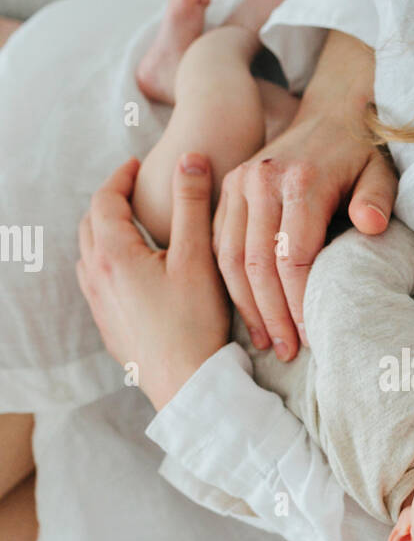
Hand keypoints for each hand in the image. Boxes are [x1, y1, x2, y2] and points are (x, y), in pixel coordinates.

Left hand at [77, 154, 230, 411]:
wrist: (185, 382)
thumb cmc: (194, 322)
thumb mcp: (198, 257)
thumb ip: (192, 204)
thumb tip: (189, 158)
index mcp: (114, 253)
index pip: (105, 199)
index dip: (121, 177)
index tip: (138, 166)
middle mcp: (96, 275)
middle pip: (90, 223)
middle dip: (109, 201)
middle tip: (134, 192)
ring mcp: (97, 303)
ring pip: (88, 254)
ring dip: (104, 233)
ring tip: (132, 228)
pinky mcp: (106, 324)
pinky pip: (95, 281)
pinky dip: (106, 262)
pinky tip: (132, 270)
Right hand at [212, 30, 396, 360]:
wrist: (333, 113)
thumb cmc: (361, 153)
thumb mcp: (381, 172)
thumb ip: (377, 199)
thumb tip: (372, 226)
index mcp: (300, 180)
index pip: (292, 256)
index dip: (301, 301)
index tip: (314, 335)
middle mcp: (261, 179)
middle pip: (258, 262)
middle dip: (273, 314)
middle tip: (289, 352)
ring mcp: (239, 183)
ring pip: (231, 257)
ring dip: (248, 306)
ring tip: (267, 342)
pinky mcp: (228, 189)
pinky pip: (219, 244)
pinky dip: (230, 284)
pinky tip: (249, 314)